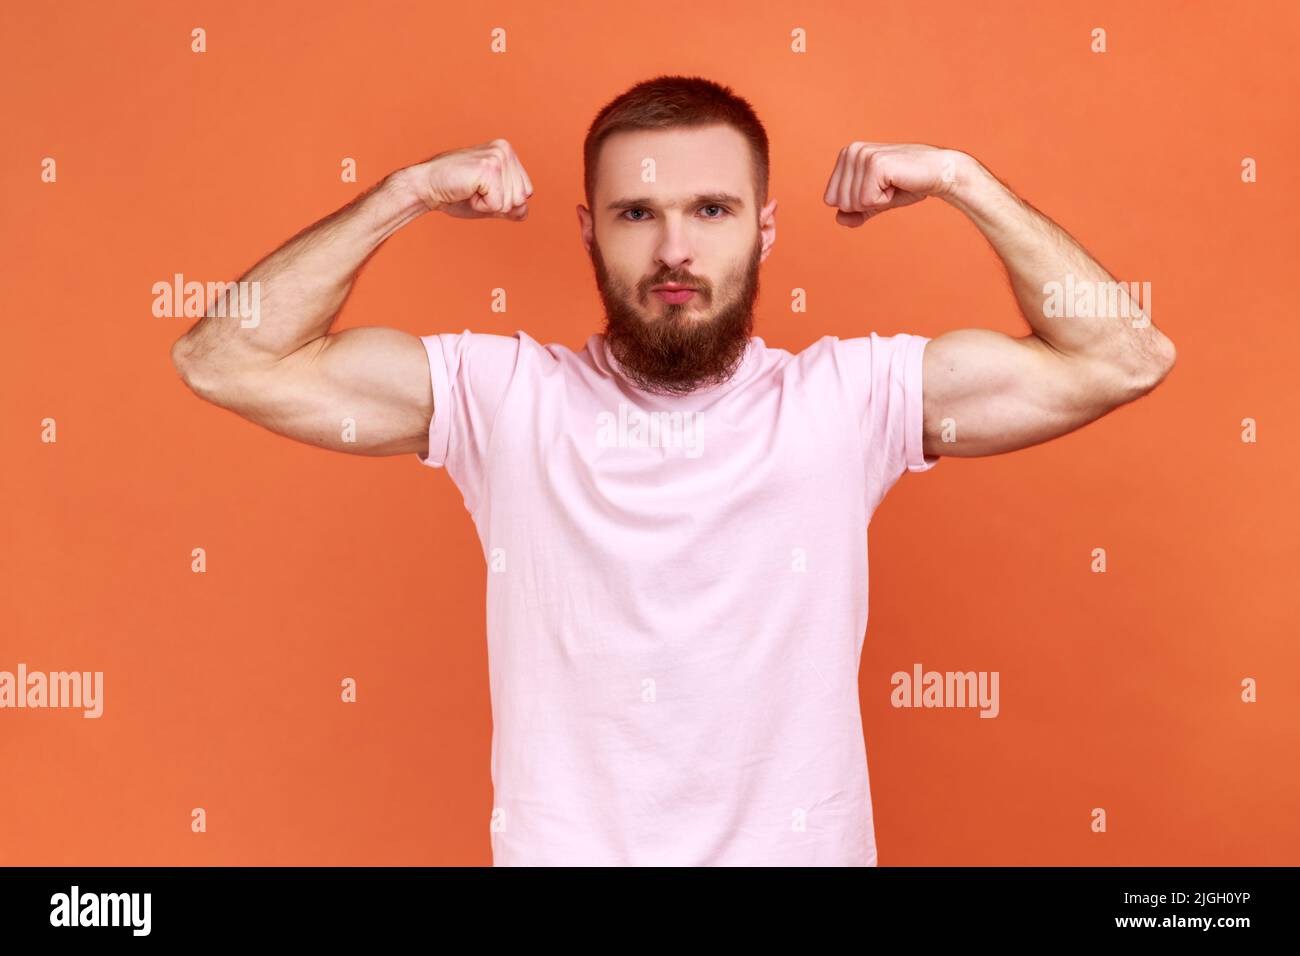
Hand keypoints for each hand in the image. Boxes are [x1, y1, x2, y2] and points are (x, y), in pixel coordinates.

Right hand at [414, 139, 533, 219]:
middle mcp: (505, 150)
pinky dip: (481, 206)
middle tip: (474, 190)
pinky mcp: (489, 169)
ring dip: (489, 205)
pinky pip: (498, 205)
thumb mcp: (489, 201)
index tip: (481, 190)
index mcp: (507, 152)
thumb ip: (509, 205)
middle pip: (521, 198)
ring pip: (512, 202)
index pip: (527, 192)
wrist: (426, 187)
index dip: (504, 201)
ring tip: (470, 190)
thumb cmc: (455, 193)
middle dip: (498, 204)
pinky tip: (467, 191)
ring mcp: (497, 157)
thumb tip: (525, 212)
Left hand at [823, 143, 962, 226]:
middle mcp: (851, 151)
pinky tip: (897, 183)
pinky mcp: (875, 164)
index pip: (830, 199)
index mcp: (846, 155)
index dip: (856, 204)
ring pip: (852, 203)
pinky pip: (866, 201)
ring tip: (893, 184)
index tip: (878, 188)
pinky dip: (884, 200)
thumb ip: (855, 212)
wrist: (937, 174)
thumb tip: (838, 220)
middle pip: (839, 202)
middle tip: (887, 187)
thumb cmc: (907, 185)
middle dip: (865, 204)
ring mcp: (862, 155)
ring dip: (876, 202)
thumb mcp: (875, 202)